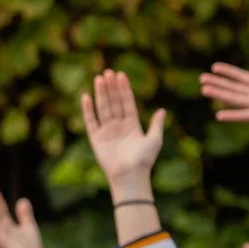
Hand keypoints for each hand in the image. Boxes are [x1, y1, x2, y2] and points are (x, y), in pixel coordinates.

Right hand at [81, 70, 165, 193]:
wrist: (130, 175)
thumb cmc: (144, 160)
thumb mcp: (155, 140)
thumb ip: (156, 125)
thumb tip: (162, 110)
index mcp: (132, 125)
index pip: (127, 103)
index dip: (124, 89)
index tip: (121, 75)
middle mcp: (118, 126)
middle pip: (114, 102)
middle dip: (111, 87)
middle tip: (108, 72)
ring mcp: (106, 131)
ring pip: (103, 108)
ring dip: (101, 93)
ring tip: (99, 79)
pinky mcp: (96, 138)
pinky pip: (90, 121)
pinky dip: (87, 109)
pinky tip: (86, 97)